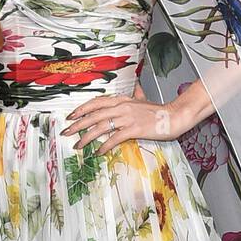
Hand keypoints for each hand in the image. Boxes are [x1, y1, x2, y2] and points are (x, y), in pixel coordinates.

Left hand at [62, 81, 184, 152]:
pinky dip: (105, 146)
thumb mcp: (145, 100)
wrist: (174, 116)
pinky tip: (98, 152)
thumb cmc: (159, 111)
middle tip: (66, 132)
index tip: (71, 116)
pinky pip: (115, 138)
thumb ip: (137, 95)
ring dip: (87, 137)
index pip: (96, 102)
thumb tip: (136, 88)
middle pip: (94, 115)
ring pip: (101, 127)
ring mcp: (127, 118)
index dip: (82, 109)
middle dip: (77, 124)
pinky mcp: (134, 129)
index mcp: (122, 100)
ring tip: (78, 145)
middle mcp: (122, 107)